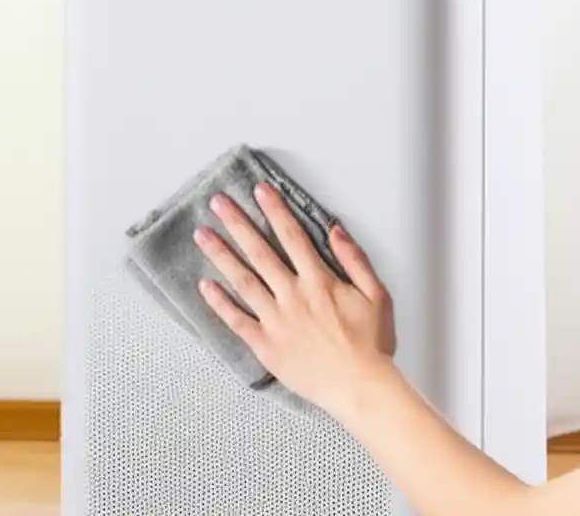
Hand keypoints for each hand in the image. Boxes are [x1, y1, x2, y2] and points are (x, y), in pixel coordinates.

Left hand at [194, 182, 396, 416]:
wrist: (359, 388)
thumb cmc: (370, 345)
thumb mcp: (377, 295)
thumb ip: (355, 259)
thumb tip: (335, 230)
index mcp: (319, 282)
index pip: (292, 236)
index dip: (275, 210)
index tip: (259, 191)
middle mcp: (293, 296)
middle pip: (260, 252)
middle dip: (238, 224)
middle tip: (218, 203)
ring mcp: (276, 320)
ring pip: (243, 281)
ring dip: (221, 255)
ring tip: (202, 235)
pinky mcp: (266, 345)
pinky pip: (237, 320)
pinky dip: (219, 302)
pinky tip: (205, 285)